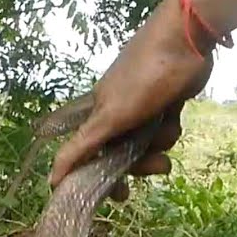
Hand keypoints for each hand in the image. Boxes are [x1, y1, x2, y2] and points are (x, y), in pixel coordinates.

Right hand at [48, 0, 215, 195]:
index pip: (92, 157)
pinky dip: (171, 127)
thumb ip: (82, 147)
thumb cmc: (145, 76)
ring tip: (168, 127)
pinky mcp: (164, 105)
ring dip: (161, 142)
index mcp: (98, 116)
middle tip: (158, 166)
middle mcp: (117, 115)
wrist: (185, 40)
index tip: (119, 196)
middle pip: (125, 156)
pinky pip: (165, 131)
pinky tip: (176, 114)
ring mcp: (142, 110)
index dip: (102, 178)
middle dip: (142, 164)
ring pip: (149, 145)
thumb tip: (50, 180)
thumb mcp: (110, 116)